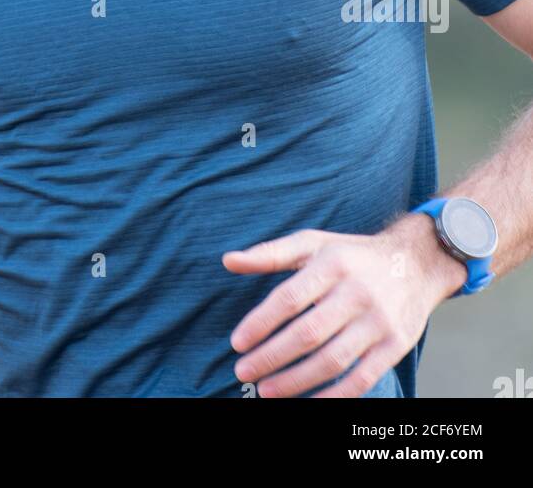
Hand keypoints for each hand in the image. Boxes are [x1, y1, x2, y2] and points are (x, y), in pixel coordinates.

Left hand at [221, 219, 462, 397]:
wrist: (415, 263)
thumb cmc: (352, 255)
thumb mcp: (313, 243)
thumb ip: (270, 253)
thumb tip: (228, 261)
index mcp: (332, 264)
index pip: (289, 298)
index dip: (260, 322)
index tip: (237, 342)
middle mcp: (357, 292)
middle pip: (308, 333)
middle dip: (271, 357)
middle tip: (244, 371)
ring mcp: (378, 321)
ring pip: (332, 360)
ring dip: (296, 381)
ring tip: (266, 391)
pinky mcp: (395, 345)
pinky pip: (361, 378)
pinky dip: (334, 395)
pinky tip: (309, 401)